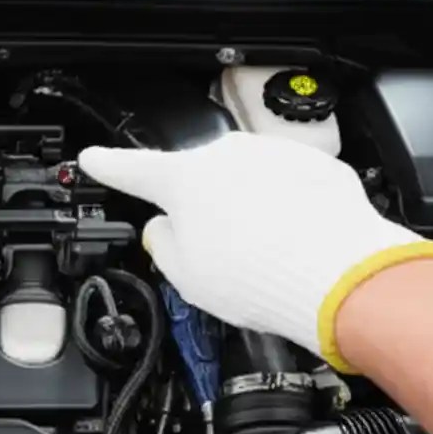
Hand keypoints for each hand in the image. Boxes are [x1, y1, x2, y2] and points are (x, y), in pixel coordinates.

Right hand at [79, 132, 432, 371]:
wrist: (339, 276)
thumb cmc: (260, 277)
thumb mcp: (185, 276)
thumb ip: (164, 244)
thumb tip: (165, 230)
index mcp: (183, 180)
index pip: (132, 170)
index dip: (108, 166)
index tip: (93, 157)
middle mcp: (227, 156)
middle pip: (199, 180)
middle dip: (203, 210)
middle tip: (215, 254)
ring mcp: (274, 156)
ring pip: (247, 183)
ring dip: (249, 211)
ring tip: (264, 257)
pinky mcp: (316, 166)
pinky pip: (290, 188)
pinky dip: (288, 212)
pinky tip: (295, 245)